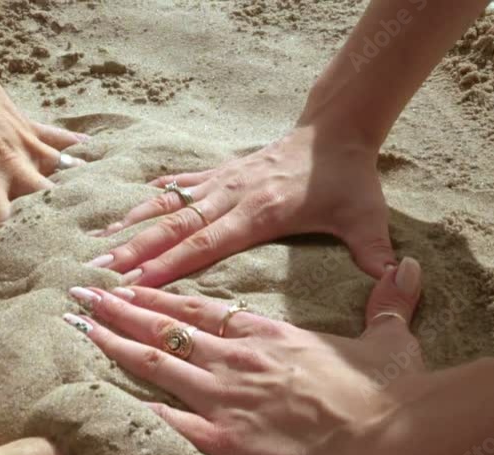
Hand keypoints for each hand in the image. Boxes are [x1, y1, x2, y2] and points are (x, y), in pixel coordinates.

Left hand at [63, 258, 426, 454]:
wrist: (395, 439)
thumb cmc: (392, 392)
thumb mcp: (391, 338)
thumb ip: (387, 302)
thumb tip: (406, 265)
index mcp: (270, 336)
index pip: (200, 310)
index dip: (159, 297)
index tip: (126, 286)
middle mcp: (242, 360)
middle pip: (168, 330)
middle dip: (120, 311)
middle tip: (82, 295)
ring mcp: (234, 399)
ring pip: (161, 367)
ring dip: (117, 347)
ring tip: (82, 330)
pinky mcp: (234, 441)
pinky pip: (179, 424)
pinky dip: (147, 411)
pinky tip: (116, 400)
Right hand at [87, 125, 394, 286]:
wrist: (336, 132)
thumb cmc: (348, 179)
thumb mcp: (365, 217)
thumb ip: (374, 252)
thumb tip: (394, 280)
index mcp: (259, 214)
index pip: (206, 245)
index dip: (170, 265)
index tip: (138, 284)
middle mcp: (233, 197)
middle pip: (176, 227)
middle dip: (137, 250)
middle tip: (101, 271)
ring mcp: (223, 183)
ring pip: (170, 204)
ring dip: (134, 223)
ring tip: (99, 241)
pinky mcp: (222, 174)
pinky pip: (180, 185)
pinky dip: (153, 197)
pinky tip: (126, 209)